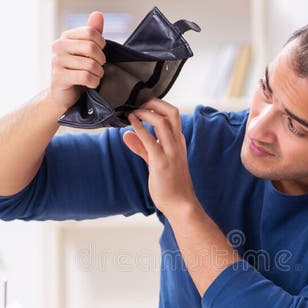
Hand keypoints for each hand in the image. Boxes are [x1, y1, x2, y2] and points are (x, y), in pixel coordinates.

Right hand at [49, 11, 106, 113]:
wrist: (65, 95)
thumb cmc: (78, 71)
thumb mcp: (87, 51)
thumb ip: (93, 33)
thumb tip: (98, 14)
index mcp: (66, 37)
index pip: (91, 32)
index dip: (101, 44)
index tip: (100, 54)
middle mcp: (58, 46)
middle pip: (91, 47)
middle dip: (101, 60)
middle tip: (99, 68)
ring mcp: (57, 61)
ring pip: (90, 64)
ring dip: (98, 73)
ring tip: (95, 76)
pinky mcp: (59, 77)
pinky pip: (85, 76)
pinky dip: (93, 82)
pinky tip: (91, 84)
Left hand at [122, 99, 198, 217]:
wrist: (180, 204)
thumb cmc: (170, 184)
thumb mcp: (155, 161)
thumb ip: (142, 147)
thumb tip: (127, 134)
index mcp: (178, 141)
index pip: (172, 115)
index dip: (157, 105)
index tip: (142, 104)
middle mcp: (177, 143)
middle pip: (171, 112)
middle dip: (154, 103)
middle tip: (138, 102)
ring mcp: (171, 152)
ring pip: (162, 121)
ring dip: (145, 113)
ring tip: (132, 111)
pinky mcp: (161, 162)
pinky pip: (150, 140)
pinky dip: (139, 128)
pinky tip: (131, 123)